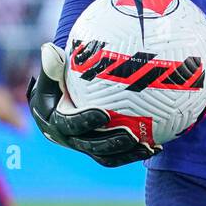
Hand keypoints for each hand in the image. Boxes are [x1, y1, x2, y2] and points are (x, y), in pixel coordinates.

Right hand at [27, 42, 159, 167]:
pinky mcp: (97, 151)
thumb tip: (49, 48)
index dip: (86, 120)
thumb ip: (53, 62)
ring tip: (149, 147)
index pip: (70, 123)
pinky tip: (156, 147)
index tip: (105, 114)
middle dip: (112, 143)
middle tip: (132, 135)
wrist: (56, 100)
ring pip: (106, 156)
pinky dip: (134, 154)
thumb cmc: (57, 79)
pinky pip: (117, 156)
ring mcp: (83, 147)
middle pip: (91, 146)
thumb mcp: (52, 71)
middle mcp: (67, 138)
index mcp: (54, 121)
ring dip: (128, 153)